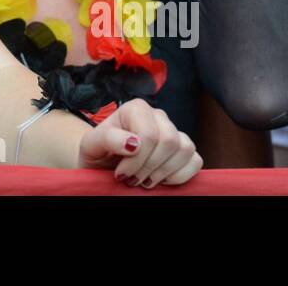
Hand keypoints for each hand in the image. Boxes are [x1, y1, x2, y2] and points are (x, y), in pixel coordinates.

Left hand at [78, 99, 201, 186]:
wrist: (104, 163)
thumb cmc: (98, 153)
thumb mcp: (91, 145)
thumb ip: (107, 138)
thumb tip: (133, 142)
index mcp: (136, 108)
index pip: (148, 135)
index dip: (136, 160)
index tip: (121, 173)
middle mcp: (158, 116)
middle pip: (169, 141)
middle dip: (149, 167)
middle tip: (132, 179)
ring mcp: (174, 131)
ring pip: (185, 149)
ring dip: (164, 173)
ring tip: (144, 179)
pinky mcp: (185, 149)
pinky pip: (196, 161)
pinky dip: (179, 176)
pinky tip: (161, 179)